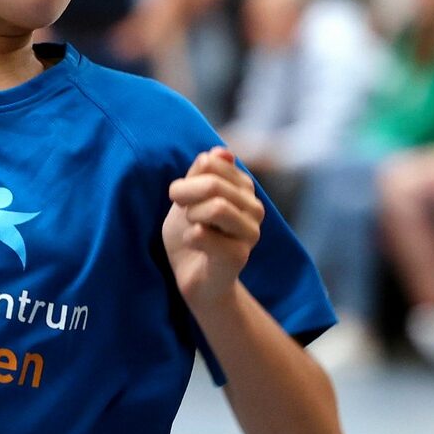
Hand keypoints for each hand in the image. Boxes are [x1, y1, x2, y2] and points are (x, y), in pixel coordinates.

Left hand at [163, 147, 262, 302]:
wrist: (195, 281)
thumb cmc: (193, 236)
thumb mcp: (190, 199)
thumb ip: (202, 174)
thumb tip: (222, 152)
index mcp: (244, 188)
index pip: (213, 163)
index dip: (189, 175)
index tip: (180, 193)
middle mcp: (255, 207)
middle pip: (213, 184)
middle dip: (184, 193)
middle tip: (178, 207)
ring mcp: (251, 233)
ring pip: (217, 207)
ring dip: (192, 215)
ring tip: (191, 225)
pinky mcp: (239, 256)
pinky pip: (204, 235)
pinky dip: (189, 237)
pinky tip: (195, 245)